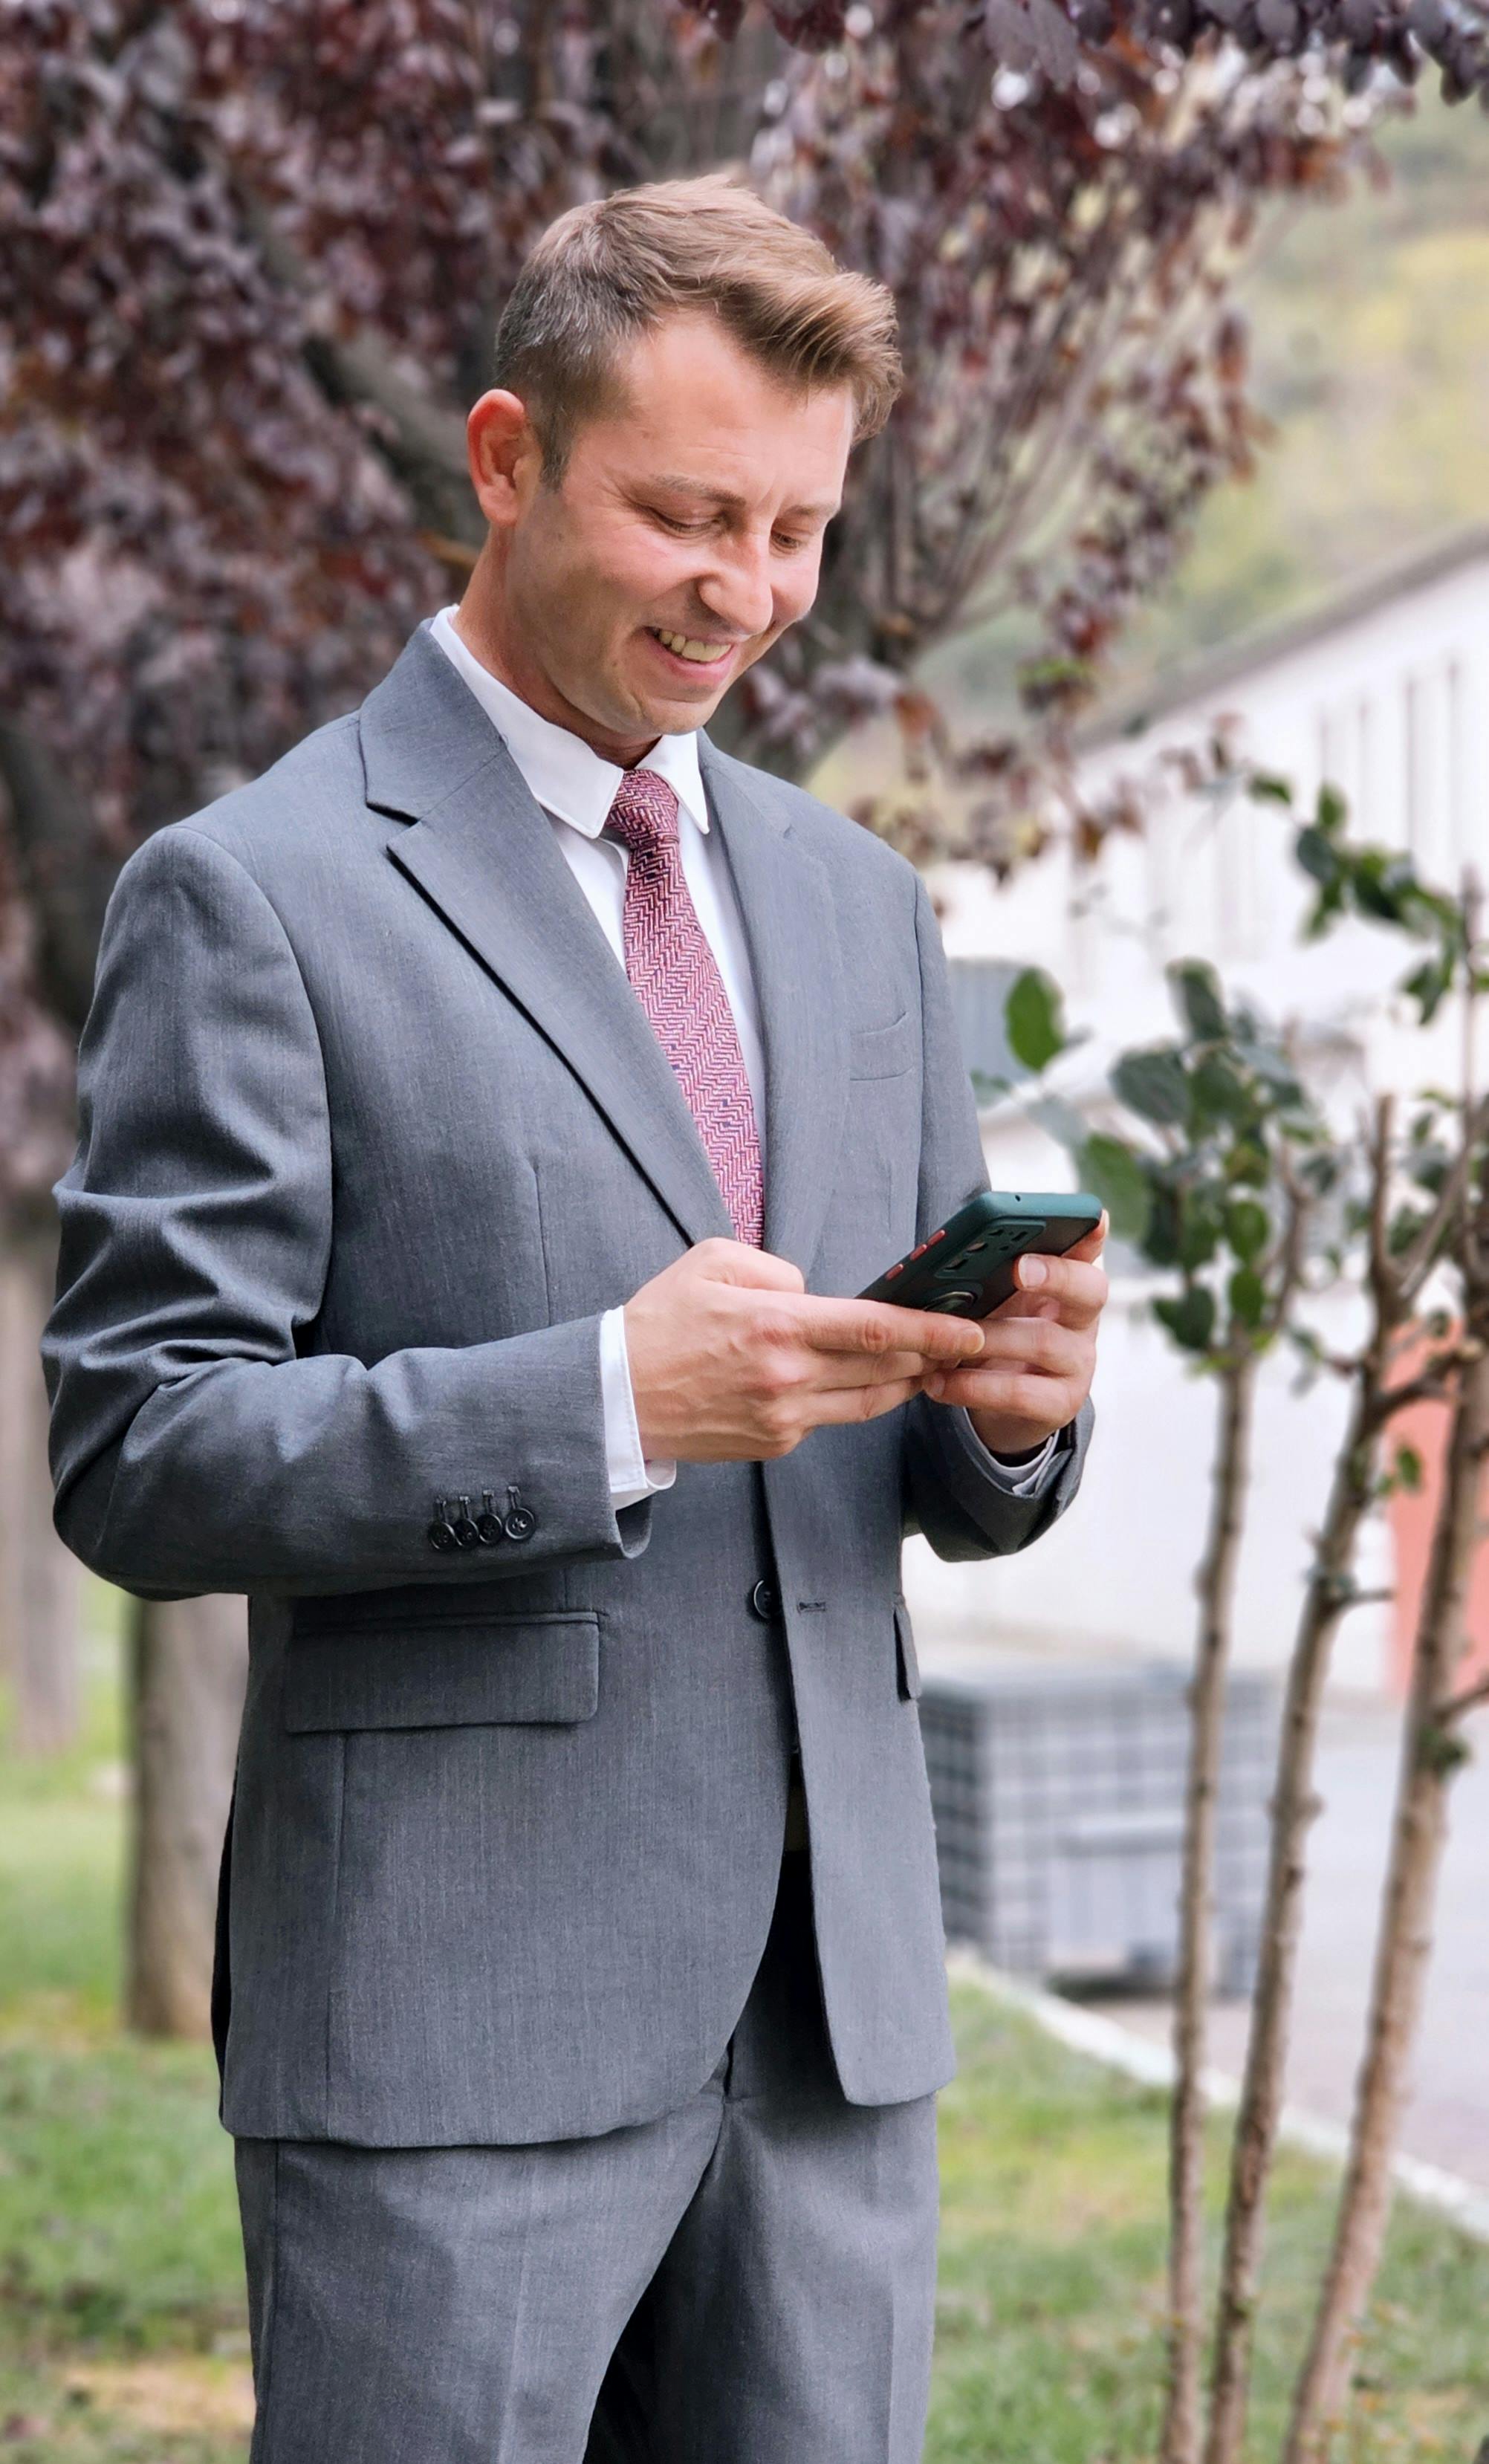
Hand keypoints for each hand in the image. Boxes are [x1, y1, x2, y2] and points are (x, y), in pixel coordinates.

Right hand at [624, 1237, 987, 1464]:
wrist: (615, 1398)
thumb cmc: (660, 1323)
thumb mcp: (710, 1262)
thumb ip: (774, 1268)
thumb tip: (814, 1293)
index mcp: (777, 1324)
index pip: (876, 1329)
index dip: (932, 1330)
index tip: (971, 1328)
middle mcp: (787, 1376)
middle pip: (885, 1370)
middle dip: (932, 1357)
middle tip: (966, 1343)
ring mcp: (783, 1417)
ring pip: (867, 1402)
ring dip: (903, 1384)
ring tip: (926, 1364)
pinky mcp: (774, 1444)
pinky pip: (828, 1418)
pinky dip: (848, 1398)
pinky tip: (855, 1382)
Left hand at [923, 1213, 1108, 1455]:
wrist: (1002, 1409)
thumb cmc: (995, 1340)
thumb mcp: (994, 1303)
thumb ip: (986, 1275)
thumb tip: (945, 1253)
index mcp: (1067, 1286)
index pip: (1088, 1253)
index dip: (1093, 1234)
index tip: (1092, 1216)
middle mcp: (1083, 1321)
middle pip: (1089, 1291)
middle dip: (1054, 1274)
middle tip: (1017, 1268)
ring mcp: (1078, 1365)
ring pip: (1044, 1341)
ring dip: (990, 1338)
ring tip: (946, 1339)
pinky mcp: (1060, 1405)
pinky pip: (1019, 1393)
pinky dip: (973, 1387)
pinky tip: (938, 1382)